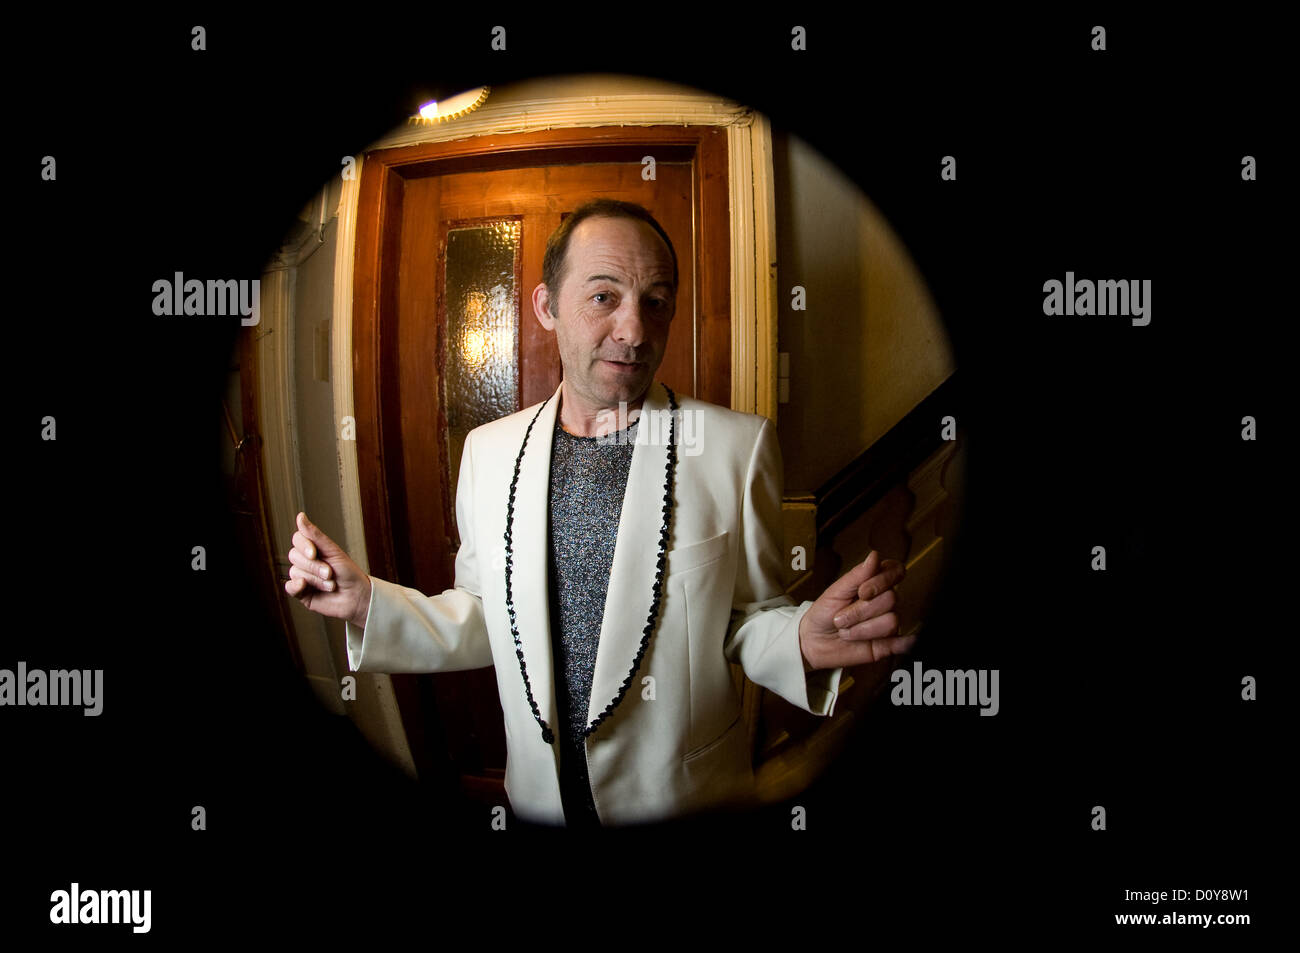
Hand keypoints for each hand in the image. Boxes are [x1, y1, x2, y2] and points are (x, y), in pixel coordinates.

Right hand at [284, 511, 372, 628]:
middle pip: (294, 556)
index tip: (314, 552)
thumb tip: (300, 516)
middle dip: (314, 566)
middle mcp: (306, 561)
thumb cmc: (348, 573)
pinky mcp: (301, 592)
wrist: (357, 597)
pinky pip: (289, 586)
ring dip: (315, 579)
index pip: (297, 539)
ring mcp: (302, 576)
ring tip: (331, 584)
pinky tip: (305, 586)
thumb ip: (315, 535)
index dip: (303, 545)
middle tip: (330, 573)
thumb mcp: (333, 551)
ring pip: (295, 571)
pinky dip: (296, 586)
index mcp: (314, 549)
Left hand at [798, 550, 913, 669]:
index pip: (895, 571)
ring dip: (862, 630)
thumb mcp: (836, 591)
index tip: (862, 591)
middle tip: (841, 618)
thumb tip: (874, 556)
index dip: (882, 580)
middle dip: (860, 611)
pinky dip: (903, 643)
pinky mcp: (888, 644)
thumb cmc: (824, 613)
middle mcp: (884, 601)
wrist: (814, 641)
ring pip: (890, 621)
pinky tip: (895, 643)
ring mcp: (887, 622)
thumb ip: (857, 575)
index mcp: (874, 583)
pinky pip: (903, 642)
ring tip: (846, 632)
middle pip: (890, 598)